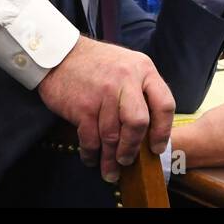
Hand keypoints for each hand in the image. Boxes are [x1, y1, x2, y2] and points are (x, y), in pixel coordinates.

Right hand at [37, 37, 174, 182]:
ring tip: (110, 170)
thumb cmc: (96, 63)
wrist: (59, 53)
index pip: (164, 104)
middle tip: (127, 160)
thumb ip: (141, 90)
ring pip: (112, 135)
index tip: (156, 148)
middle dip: (132, 147)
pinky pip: (91, 138)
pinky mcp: (83, 106)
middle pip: (138, 123)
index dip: (162, 131)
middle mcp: (126, 79)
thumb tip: (149, 130)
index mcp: (143, 69)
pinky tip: (91, 158)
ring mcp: (103, 93)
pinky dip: (91, 153)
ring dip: (110, 158)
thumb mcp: (127, 65)